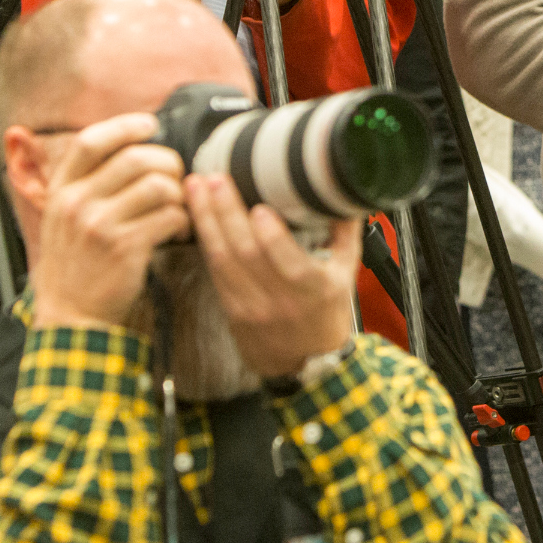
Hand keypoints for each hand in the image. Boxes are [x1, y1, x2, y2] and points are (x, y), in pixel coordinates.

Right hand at [30, 113, 188, 330]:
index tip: (149, 125)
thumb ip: (86, 185)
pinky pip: (169, 216)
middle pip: (135, 157)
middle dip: (167, 162)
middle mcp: (76, 203)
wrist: (70, 317)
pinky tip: (179, 230)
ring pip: (158, 185)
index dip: (124, 126)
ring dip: (178, 193)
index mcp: (60, 191)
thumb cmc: (74, 266)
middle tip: (176, 177)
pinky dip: (183, 220)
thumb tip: (130, 149)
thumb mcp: (62, 219)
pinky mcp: (125, 248)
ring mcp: (100, 225)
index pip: (90, 141)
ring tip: (178, 208)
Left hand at [183, 173, 360, 381]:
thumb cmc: (327, 315)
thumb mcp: (346, 275)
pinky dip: (203, 241)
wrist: (305, 363)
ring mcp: (251, 307)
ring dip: (206, 221)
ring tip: (195, 189)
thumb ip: (344, 233)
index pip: (290, 265)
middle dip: (227, 212)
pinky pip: (213, 270)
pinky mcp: (231, 308)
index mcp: (314, 291)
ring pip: (222, 260)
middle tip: (214, 180)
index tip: (259, 207)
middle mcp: (280, 301)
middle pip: (246, 254)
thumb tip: (346, 192)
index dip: (272, 237)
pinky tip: (196, 216)